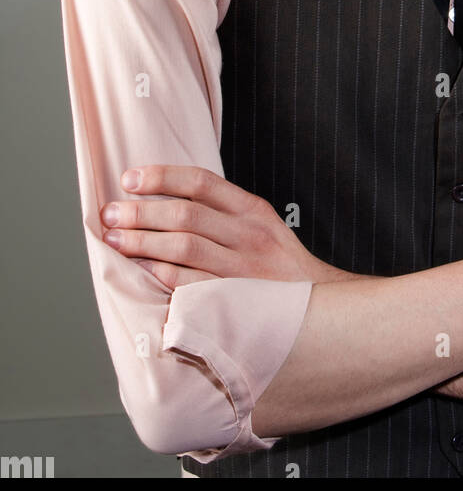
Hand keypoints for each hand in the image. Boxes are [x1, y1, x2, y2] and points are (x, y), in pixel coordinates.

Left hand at [100, 165, 356, 290]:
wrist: (322, 313)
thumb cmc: (282, 272)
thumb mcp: (265, 229)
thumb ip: (227, 214)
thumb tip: (172, 199)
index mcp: (254, 211)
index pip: (202, 182)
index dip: (162, 177)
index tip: (130, 179)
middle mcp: (249, 237)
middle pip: (185, 215)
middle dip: (141, 212)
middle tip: (111, 213)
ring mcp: (242, 271)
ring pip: (183, 248)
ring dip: (142, 242)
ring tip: (115, 239)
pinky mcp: (234, 302)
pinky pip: (189, 284)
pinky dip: (161, 274)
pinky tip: (142, 269)